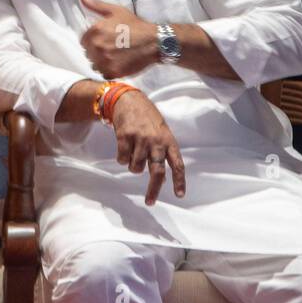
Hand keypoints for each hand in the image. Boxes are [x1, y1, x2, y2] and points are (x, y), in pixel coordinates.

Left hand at [79, 0, 158, 76]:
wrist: (153, 41)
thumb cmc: (135, 25)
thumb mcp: (116, 11)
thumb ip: (96, 5)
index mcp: (95, 31)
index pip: (84, 41)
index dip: (94, 40)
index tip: (106, 39)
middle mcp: (97, 46)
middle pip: (89, 53)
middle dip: (98, 50)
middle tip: (113, 47)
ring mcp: (104, 61)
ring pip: (95, 64)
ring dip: (102, 61)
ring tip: (116, 55)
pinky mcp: (112, 72)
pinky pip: (104, 73)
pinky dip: (110, 70)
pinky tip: (119, 63)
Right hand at [110, 90, 185, 204]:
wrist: (129, 100)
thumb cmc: (148, 119)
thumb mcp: (162, 133)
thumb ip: (164, 153)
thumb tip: (163, 179)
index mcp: (168, 141)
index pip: (178, 164)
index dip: (179, 181)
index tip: (179, 195)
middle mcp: (156, 141)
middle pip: (157, 172)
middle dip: (153, 189)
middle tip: (150, 202)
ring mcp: (140, 139)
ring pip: (135, 168)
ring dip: (132, 166)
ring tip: (133, 152)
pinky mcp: (125, 137)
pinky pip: (121, 160)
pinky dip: (121, 158)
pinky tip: (124, 147)